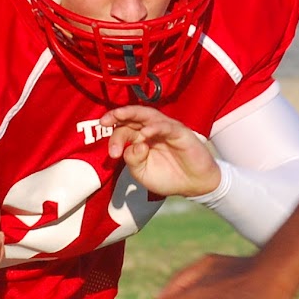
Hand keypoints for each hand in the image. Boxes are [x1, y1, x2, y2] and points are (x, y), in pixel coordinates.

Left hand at [102, 104, 220, 196]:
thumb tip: (133, 146)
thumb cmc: (169, 177)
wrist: (194, 185)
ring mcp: (167, 129)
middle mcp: (152, 130)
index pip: (124, 129)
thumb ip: (133, 160)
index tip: (112, 153)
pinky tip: (145, 134)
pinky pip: (166, 126)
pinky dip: (155, 128)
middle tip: (104, 121)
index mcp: (141, 138)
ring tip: (119, 116)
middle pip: (133, 116)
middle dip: (117, 115)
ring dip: (132, 113)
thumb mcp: (142, 173)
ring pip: (148, 114)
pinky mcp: (181, 133)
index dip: (114, 138)